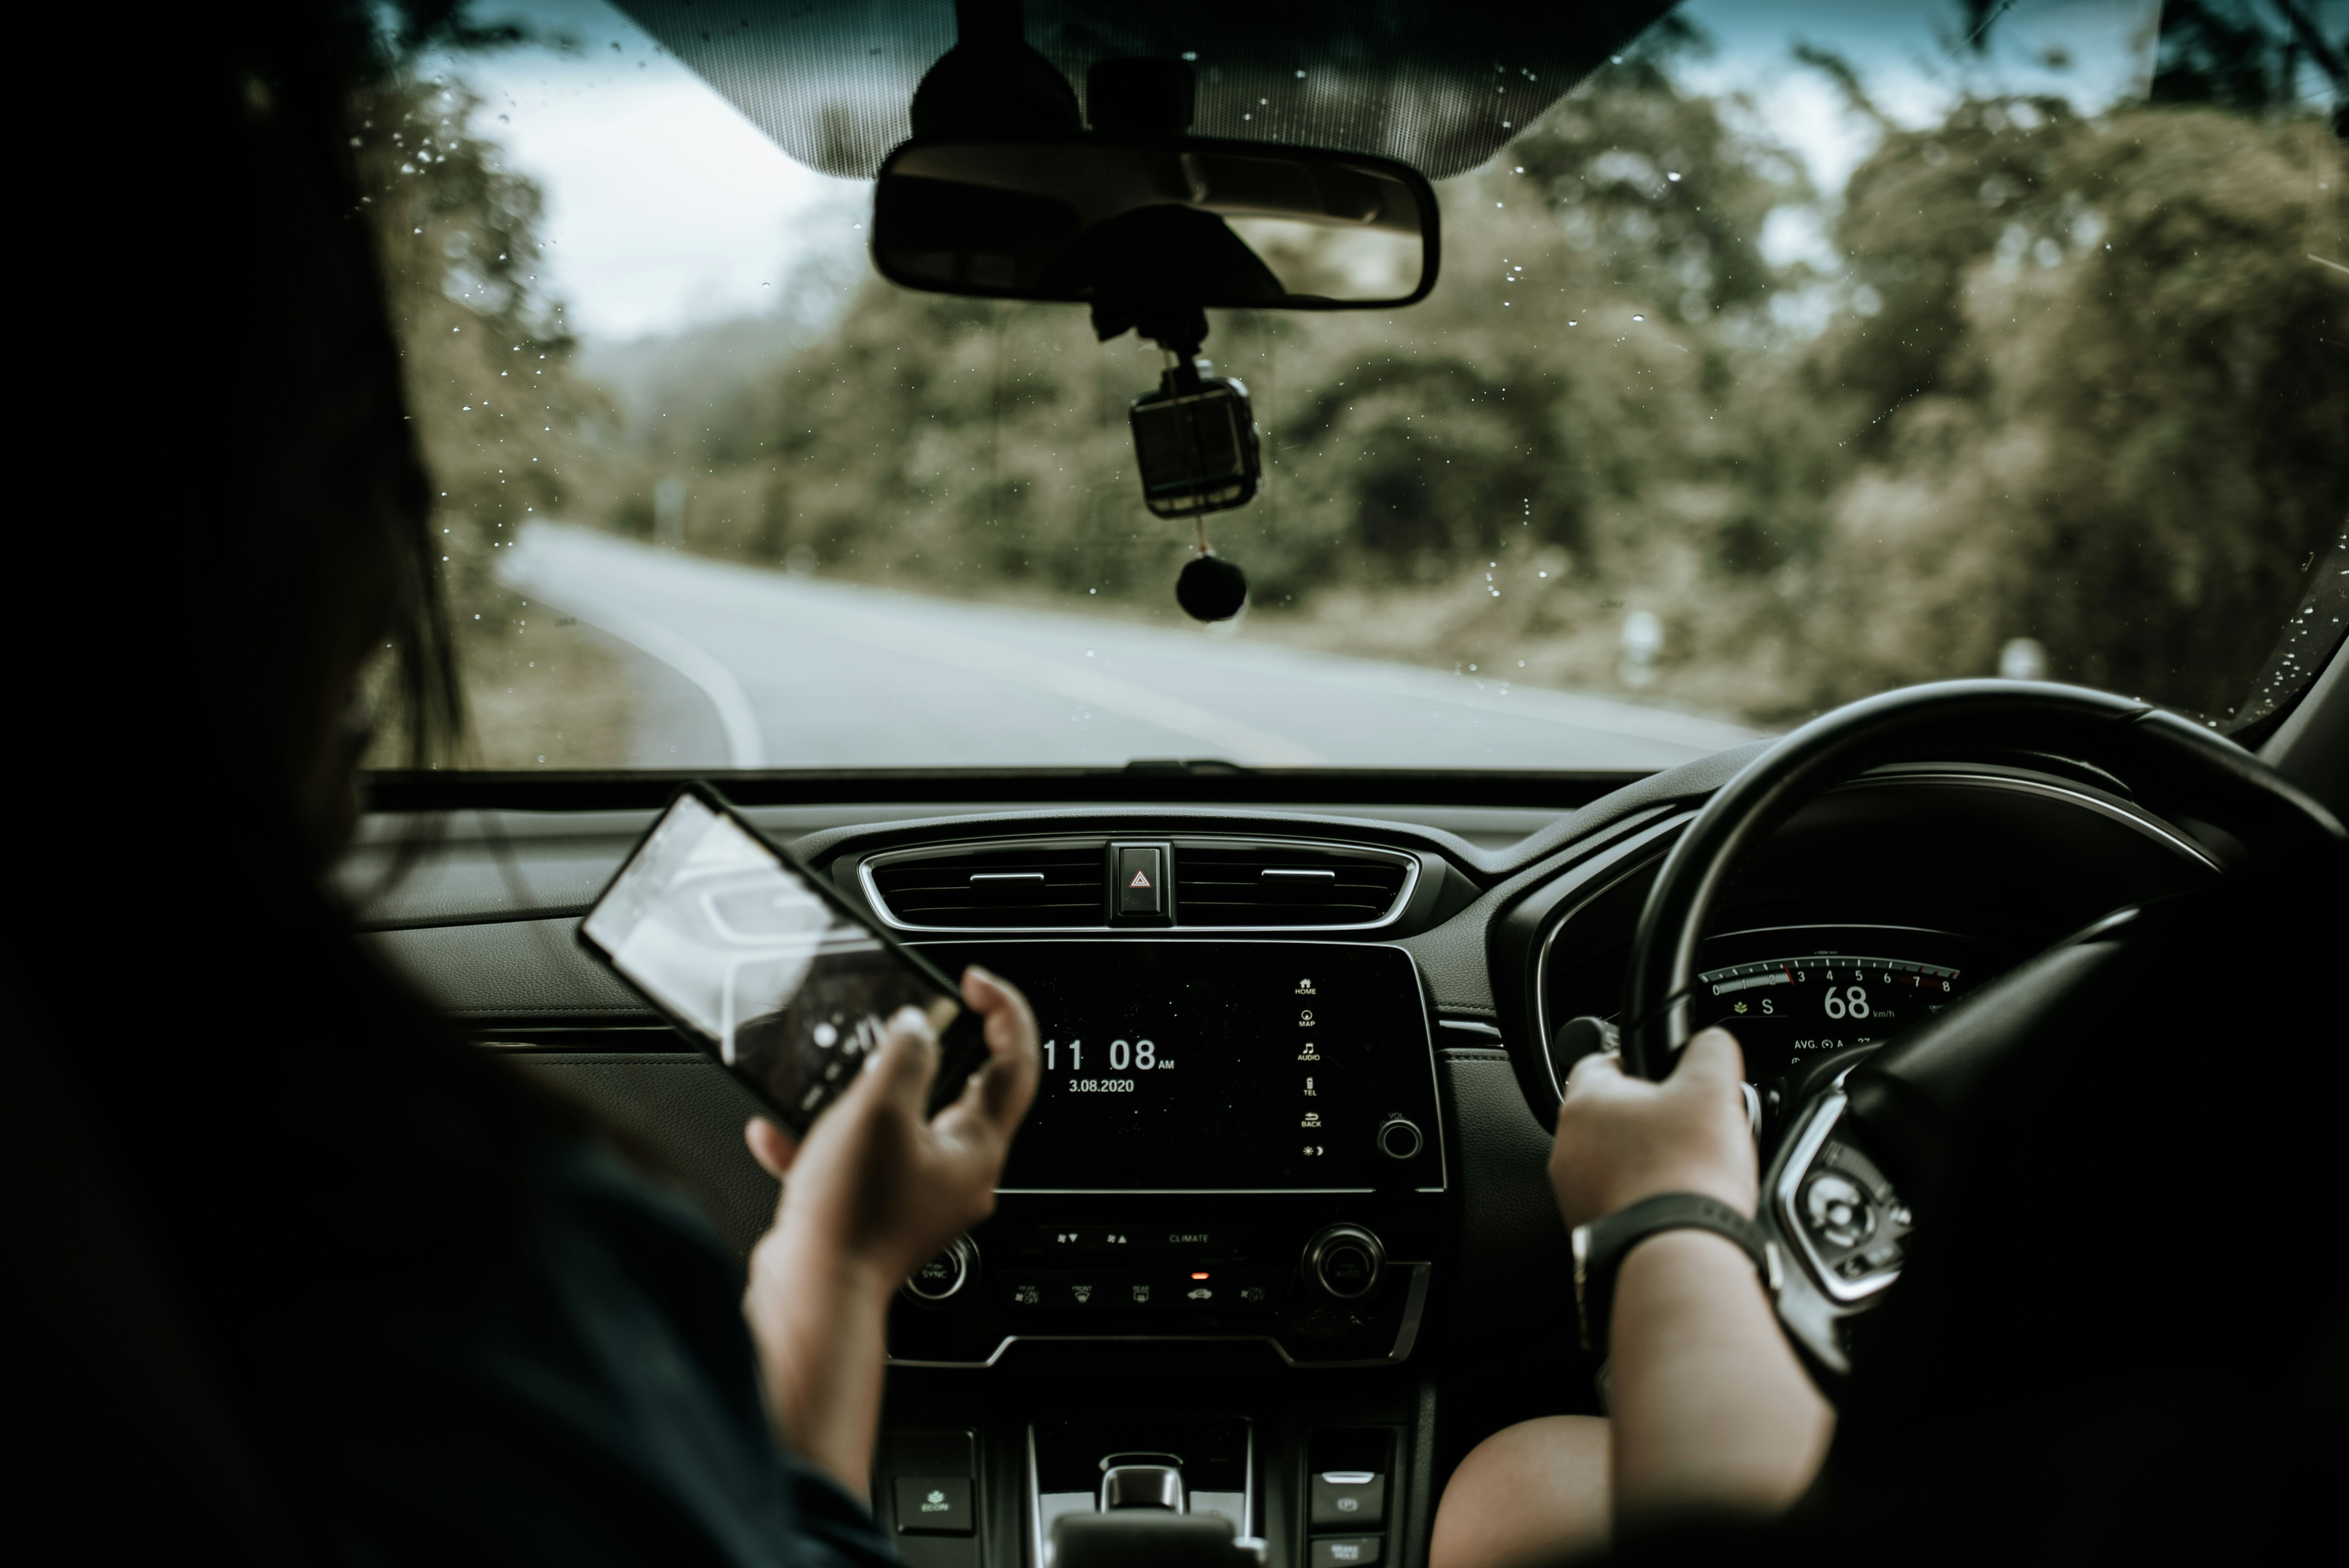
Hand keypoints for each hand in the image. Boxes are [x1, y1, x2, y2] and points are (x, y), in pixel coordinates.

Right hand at [747, 966, 1040, 1297]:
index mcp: (975, 1148)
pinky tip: (777, 1132)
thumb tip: (916, 1027)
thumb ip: (905, 1057)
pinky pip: (850, 1165)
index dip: (1005, 1013)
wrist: (809, 1298)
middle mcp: (954, 1175)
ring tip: (834, 1076)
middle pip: (960, 1096)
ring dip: (862, 1099)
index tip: (978, 984)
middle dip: (930, 1053)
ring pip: (898, 1128)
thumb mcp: (880, 1110)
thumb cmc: (852, 1216)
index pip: (1015, 1066)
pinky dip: (817, 1145)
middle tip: (906, 1021)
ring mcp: (913, 1198)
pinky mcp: (871, 1215)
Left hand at [1549, 1027, 1754, 1230]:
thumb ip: (1711, 1050)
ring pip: (1613, 1161)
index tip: (1666, 1074)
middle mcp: (1568, 1147)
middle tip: (1688, 1127)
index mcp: (1586, 1102)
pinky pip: (1618, 1201)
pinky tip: (1675, 1203)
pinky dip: (1644, 1199)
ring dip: (1645, 1161)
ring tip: (1687, 1168)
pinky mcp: (1590, 1229)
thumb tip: (1712, 1041)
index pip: (1601, 1060)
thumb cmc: (1686, 1175)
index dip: (1639, 1062)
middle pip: (1610, 1115)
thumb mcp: (1712, 1088)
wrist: (1677, 1256)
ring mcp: (1575, 1193)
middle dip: (1649, 1118)